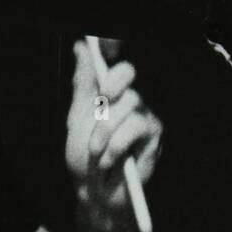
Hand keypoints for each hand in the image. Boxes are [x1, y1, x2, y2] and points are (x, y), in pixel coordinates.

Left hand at [64, 39, 162, 225]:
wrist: (93, 192)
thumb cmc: (84, 156)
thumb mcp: (77, 118)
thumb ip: (83, 84)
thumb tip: (81, 46)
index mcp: (109, 90)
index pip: (115, 57)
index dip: (111, 41)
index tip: (103, 39)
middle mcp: (129, 97)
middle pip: (125, 73)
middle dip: (108, 88)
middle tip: (100, 103)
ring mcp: (144, 114)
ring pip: (129, 103)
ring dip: (105, 131)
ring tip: (96, 153)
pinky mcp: (155, 134)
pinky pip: (137, 126)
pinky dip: (116, 145)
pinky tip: (109, 161)